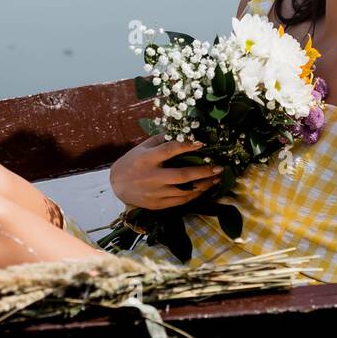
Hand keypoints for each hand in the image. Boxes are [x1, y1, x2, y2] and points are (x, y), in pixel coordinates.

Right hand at [109, 134, 225, 209]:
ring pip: (184, 192)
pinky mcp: (157, 204)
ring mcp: (154, 193)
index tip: (202, 143)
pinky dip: (193, 195)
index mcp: (147, 159)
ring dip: (203, 186)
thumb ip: (162, 140)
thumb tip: (184, 133)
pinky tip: (203, 189)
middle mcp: (151, 177)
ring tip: (216, 179)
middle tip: (219, 167)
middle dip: (203, 172)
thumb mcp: (143, 147)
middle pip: (181, 175)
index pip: (169, 151)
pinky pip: (179, 201)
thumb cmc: (133, 161)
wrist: (117, 184)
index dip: (186, 146)